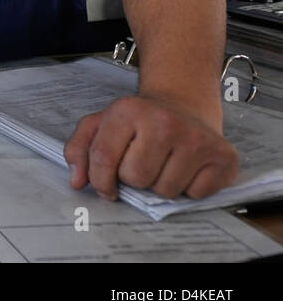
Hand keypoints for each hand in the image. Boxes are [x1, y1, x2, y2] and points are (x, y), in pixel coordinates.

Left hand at [63, 94, 238, 199]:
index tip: (105, 186)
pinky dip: (189, 189)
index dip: (100, 180)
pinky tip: (186, 168)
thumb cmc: (137, 121)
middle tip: (142, 162)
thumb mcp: (100, 125)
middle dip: (134, 179)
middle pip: (135, 178)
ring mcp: (196, 138)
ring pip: (165, 190)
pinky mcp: (223, 156)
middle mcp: (164, 121)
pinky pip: (195, 194)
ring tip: (164, 163)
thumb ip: (79, 149)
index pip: (103, 158)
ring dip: (160, 185)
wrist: (182, 105)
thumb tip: (77, 182)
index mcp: (128, 110)